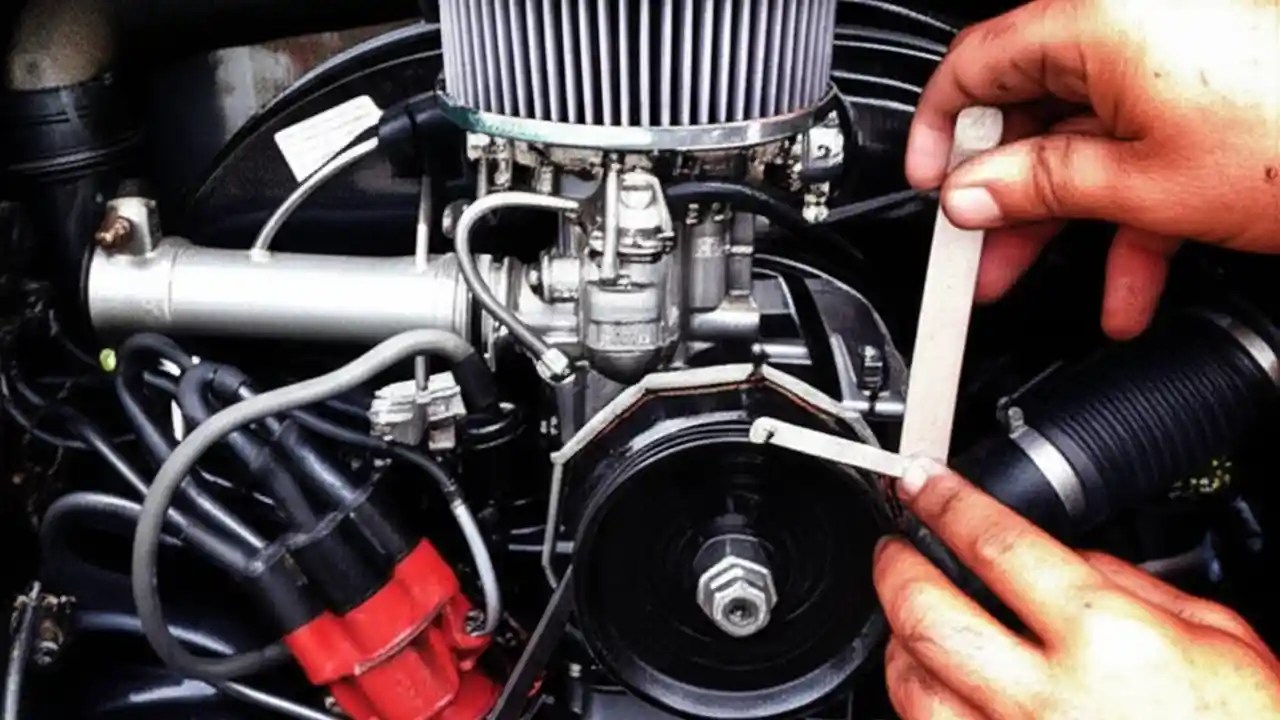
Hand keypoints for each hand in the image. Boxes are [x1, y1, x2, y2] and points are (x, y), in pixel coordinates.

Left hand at [872, 461, 1279, 719]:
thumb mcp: (1218, 637)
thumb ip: (1131, 586)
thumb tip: (1066, 556)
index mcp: (1109, 639)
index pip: (998, 544)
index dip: (946, 503)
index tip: (923, 485)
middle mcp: (1052, 697)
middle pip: (929, 615)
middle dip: (894, 568)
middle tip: (892, 547)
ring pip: (913, 688)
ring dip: (899, 643)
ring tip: (906, 618)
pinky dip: (923, 703)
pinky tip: (935, 686)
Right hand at [907, 0, 1279, 338]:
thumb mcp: (1138, 184)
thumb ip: (1036, 186)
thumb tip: (969, 193)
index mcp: (1096, 22)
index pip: (976, 64)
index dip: (940, 131)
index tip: (931, 184)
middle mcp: (1127, 27)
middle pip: (1030, 110)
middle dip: (1002, 193)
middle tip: (976, 250)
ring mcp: (1168, 63)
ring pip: (1086, 141)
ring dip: (1064, 221)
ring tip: (1036, 282)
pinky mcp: (1204, 97)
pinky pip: (1140, 152)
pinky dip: (1127, 216)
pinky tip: (1126, 283)